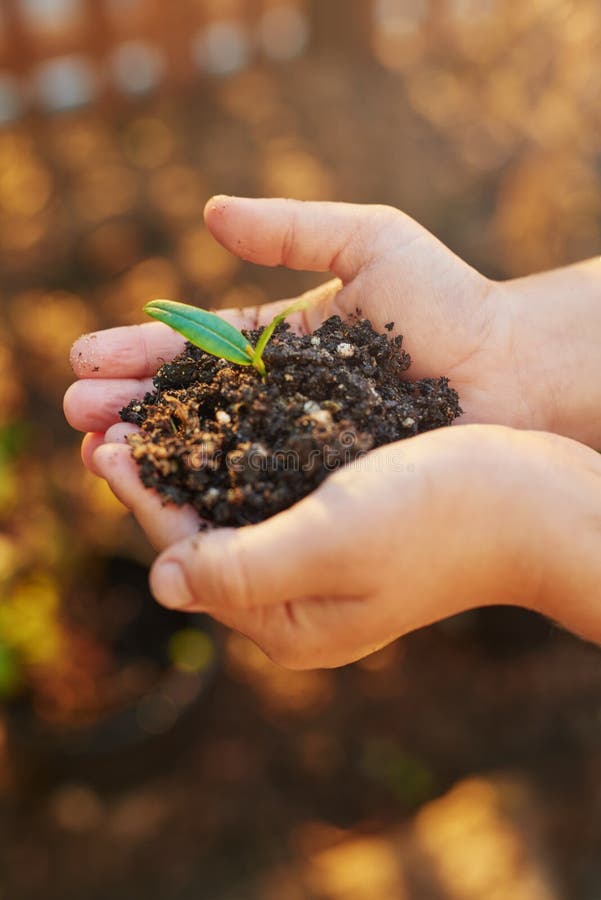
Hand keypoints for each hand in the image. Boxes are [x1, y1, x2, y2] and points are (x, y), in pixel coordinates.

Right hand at [65, 195, 549, 447]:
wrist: (513, 371)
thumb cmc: (449, 302)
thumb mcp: (368, 242)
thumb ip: (290, 230)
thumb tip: (208, 212)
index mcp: (284, 343)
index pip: (197, 348)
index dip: (142, 353)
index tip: (84, 358)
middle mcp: (284, 398)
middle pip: (194, 403)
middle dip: (132, 405)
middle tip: (74, 414)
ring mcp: (302, 445)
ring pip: (215, 449)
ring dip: (155, 450)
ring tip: (96, 452)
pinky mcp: (326, 484)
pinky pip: (260, 487)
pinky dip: (211, 489)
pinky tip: (166, 492)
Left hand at [85, 424, 600, 667]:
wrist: (529, 498)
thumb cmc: (442, 516)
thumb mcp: (334, 539)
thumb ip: (243, 568)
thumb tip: (161, 583)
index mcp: (288, 619)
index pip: (188, 557)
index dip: (142, 499)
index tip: (106, 445)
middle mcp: (295, 601)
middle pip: (199, 535)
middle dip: (155, 479)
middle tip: (106, 424)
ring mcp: (317, 565)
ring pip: (227, 508)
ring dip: (185, 460)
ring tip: (144, 414)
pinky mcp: (338, 528)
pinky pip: (264, 491)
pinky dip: (231, 454)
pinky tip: (211, 419)